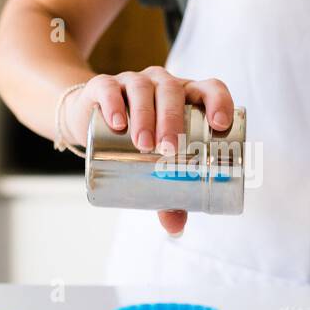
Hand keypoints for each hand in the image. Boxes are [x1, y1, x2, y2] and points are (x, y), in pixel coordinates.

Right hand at [65, 66, 234, 235]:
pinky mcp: (103, 85)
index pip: (209, 88)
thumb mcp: (154, 164)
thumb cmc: (138, 140)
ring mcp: (132, 81)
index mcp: (186, 96)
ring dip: (145, 116)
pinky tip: (117, 123)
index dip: (219, 101)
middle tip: (169, 149)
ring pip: (143, 90)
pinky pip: (109, 88)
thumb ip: (168, 193)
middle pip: (173, 92)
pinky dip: (114, 104)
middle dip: (173, 120)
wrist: (90, 119)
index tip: (219, 126)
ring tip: (144, 145)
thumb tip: (176, 229)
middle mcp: (162, 84)